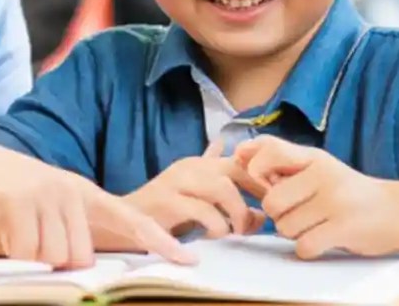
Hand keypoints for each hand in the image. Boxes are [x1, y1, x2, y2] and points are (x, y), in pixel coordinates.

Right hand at [0, 139, 194, 267]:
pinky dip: (11, 249)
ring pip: (54, 257)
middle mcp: (70, 190)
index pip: (129, 219)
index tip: (188, 260)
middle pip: (81, 256)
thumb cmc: (3, 194)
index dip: (158, 241)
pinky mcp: (19, 200)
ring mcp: (46, 192)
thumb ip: (70, 229)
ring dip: (30, 254)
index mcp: (82, 192)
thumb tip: (83, 265)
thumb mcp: (45, 207)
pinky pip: (26, 252)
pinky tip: (1, 225)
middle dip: (55, 260)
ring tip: (14, 227)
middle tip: (29, 237)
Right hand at [125, 141, 264, 240]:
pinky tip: (212, 235)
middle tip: (259, 219)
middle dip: (254, 193)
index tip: (272, 200)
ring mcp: (177, 182)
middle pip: (235, 169)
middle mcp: (189, 167)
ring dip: (235, 213)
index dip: (261, 180)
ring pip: (222, 188)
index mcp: (199, 164)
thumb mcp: (197, 200)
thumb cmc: (165, 212)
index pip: (240, 162)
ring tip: (234, 231)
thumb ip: (227, 204)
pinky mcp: (167, 201)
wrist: (126, 220)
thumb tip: (260, 213)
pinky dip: (215, 226)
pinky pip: (202, 212)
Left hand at [234, 136, 398, 259]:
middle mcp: (323, 174)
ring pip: (285, 227)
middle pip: (271, 202)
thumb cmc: (346, 191)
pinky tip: (323, 239)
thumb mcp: (317, 166)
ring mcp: (335, 201)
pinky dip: (308, 248)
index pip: (268, 149)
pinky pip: (304, 246)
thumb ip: (282, 161)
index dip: (254, 168)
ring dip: (294, 233)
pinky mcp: (344, 228)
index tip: (263, 182)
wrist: (396, 211)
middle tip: (297, 213)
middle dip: (278, 215)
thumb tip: (239, 155)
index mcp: (313, 157)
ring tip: (315, 225)